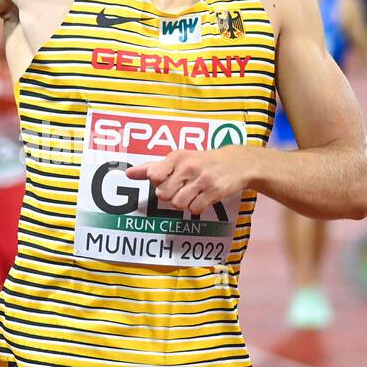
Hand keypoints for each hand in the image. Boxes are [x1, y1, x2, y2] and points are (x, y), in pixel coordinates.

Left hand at [124, 146, 250, 214]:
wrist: (238, 162)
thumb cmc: (202, 161)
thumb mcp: (178, 159)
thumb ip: (153, 167)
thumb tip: (128, 173)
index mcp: (177, 157)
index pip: (154, 176)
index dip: (159, 182)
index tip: (169, 178)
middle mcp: (189, 166)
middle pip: (163, 194)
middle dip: (170, 195)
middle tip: (182, 188)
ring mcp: (202, 179)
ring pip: (178, 203)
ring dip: (184, 202)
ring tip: (192, 192)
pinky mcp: (214, 191)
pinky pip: (194, 209)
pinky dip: (196, 207)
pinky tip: (202, 197)